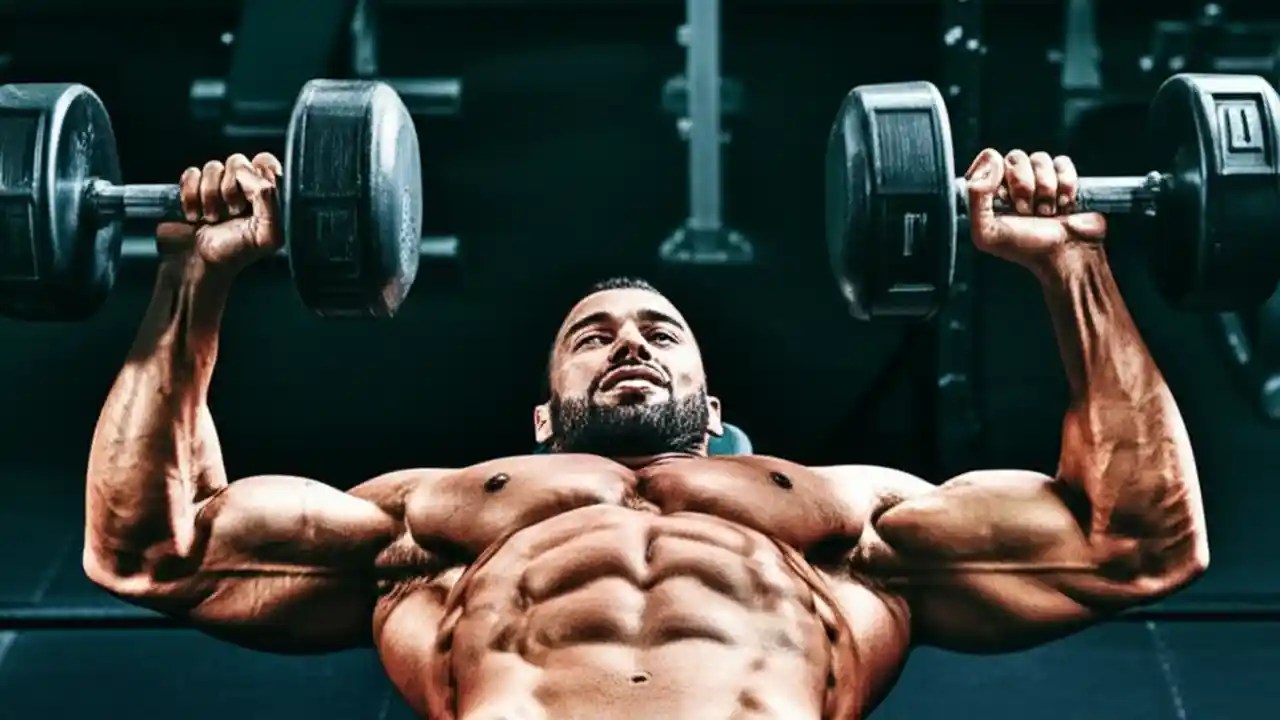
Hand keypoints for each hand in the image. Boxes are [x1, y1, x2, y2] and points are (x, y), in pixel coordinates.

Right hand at [156, 153, 283, 274]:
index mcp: (265, 194)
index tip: (252, 196)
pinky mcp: (192, 188)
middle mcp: (242, 186)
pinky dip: (190, 195)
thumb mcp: (267, 234)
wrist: (198, 265)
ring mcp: (216, 185)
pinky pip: (191, 173)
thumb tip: (252, 172)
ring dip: (209, 196)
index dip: (257, 173)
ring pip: (213, 166)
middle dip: (231, 189)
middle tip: (232, 212)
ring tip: (212, 219)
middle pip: (237, 161)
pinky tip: (194, 215)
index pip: (266, 162)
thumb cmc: (235, 253)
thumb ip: (270, 200)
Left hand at [965, 148, 1106, 270]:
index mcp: (992, 192)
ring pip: (1040, 158)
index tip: (1005, 199)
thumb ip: (975, 197)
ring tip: (1047, 213)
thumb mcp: (987, 233)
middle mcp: (1014, 182)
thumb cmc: (1026, 248)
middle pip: (1016, 157)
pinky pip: (1062, 162)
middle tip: (1028, 211)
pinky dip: (1066, 184)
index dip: (999, 176)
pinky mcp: (1065, 178)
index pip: (989, 160)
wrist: (1067, 255)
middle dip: (1024, 186)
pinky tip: (1065, 204)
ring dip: (1046, 189)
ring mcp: (1041, 178)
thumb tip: (991, 157)